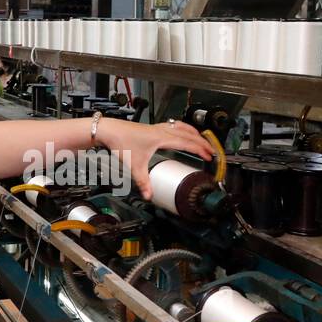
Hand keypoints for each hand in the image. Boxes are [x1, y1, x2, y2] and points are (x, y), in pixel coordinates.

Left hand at [98, 117, 216, 199]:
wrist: (110, 130)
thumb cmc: (121, 142)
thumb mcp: (134, 165)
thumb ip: (143, 181)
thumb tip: (149, 195)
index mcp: (162, 138)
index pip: (187, 143)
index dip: (200, 149)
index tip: (209, 156)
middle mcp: (162, 131)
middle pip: (189, 134)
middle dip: (202, 142)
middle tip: (212, 150)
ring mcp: (158, 127)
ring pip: (182, 127)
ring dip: (194, 133)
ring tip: (202, 139)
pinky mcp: (153, 128)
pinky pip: (174, 125)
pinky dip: (183, 129)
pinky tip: (182, 132)